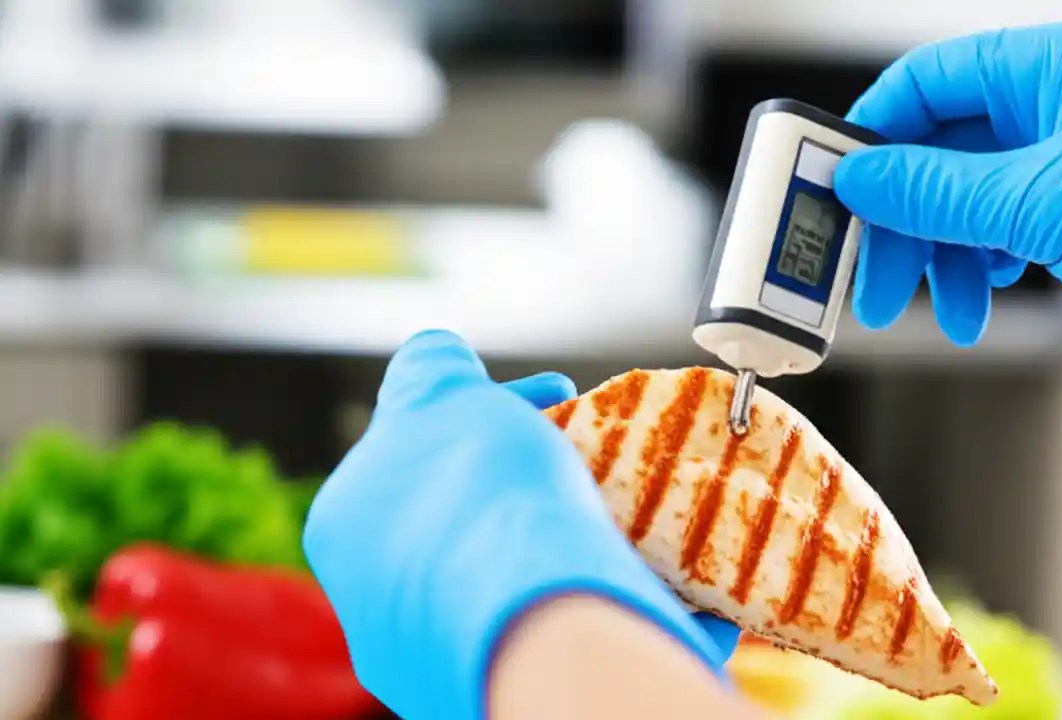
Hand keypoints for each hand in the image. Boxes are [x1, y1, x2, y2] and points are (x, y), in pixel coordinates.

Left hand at [303, 331, 735, 719]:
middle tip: (595, 462)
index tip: (562, 396)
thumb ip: (430, 369)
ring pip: (524, 587)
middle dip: (535, 484)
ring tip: (643, 527)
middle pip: (472, 519)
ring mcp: (439, 658)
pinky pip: (578, 641)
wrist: (535, 627)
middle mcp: (380, 601)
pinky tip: (681, 598)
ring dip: (585, 552)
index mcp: (346, 525)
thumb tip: (435, 354)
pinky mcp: (507, 696)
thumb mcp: (442, 392)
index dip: (495, 407)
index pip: (418, 446)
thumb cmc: (479, 497)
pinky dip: (626, 614)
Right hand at [834, 18, 1061, 375]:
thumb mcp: (1045, 205)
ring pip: (965, 197)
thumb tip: (862, 178)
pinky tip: (985, 295)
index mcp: (1056, 67)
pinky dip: (980, 264)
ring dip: (945, 258)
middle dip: (907, 221)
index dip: (876, 134)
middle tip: (879, 279)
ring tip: (949, 311)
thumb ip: (940, 191)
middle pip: (940, 150)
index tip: (838, 186)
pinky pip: (998, 225)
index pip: (931, 81)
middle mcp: (1058, 101)